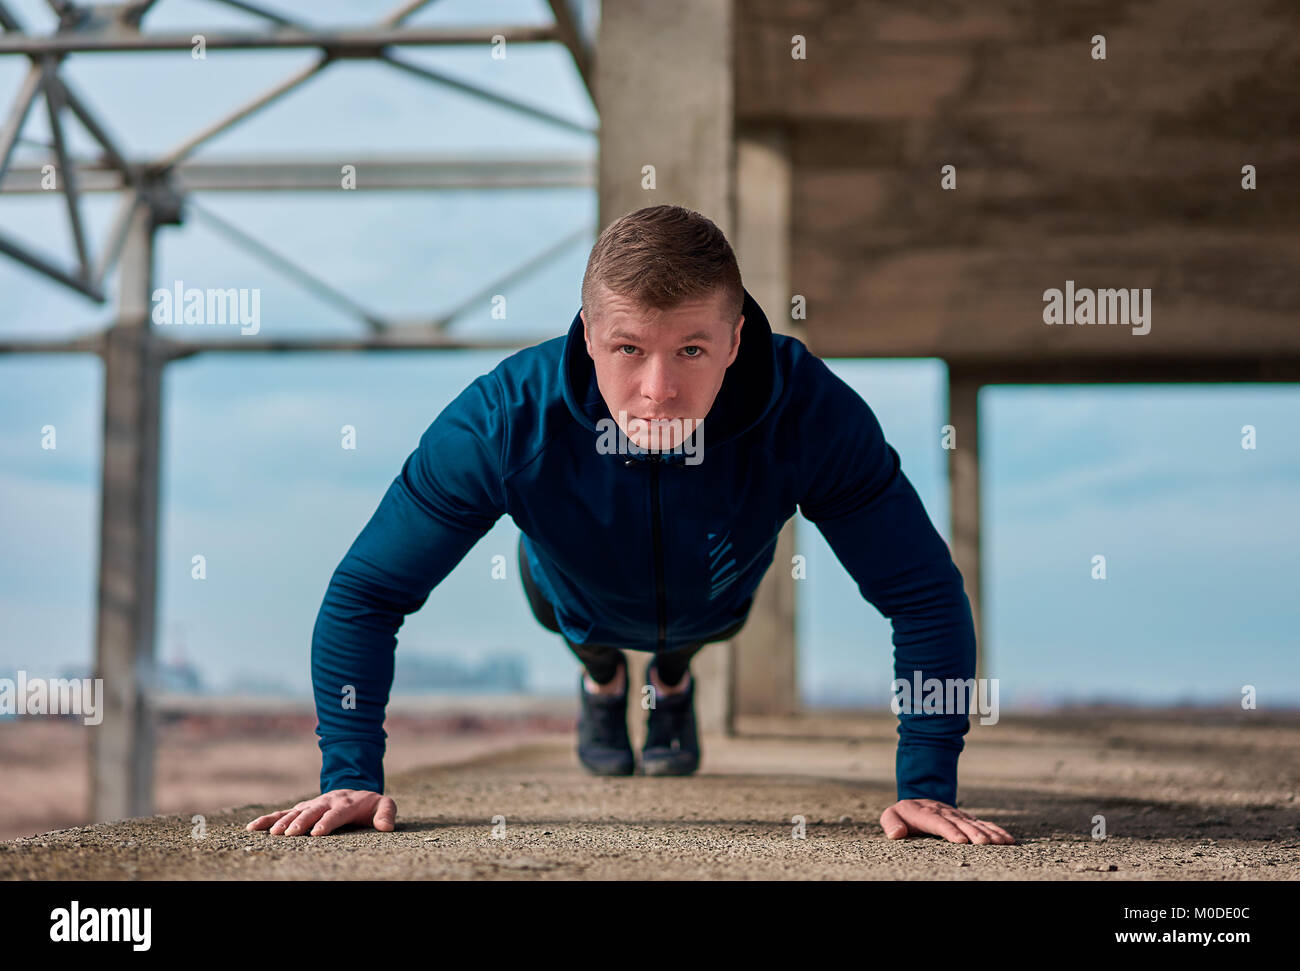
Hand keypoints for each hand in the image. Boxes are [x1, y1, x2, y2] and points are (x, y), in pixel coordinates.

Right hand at [246, 789, 396, 836]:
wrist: (355, 789)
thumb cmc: (369, 804)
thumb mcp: (384, 804)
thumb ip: (387, 814)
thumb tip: (386, 827)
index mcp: (347, 803)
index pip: (337, 813)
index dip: (327, 822)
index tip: (318, 832)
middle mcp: (327, 801)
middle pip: (313, 812)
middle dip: (302, 822)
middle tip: (290, 833)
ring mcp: (312, 804)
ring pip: (296, 812)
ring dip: (283, 821)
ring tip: (273, 833)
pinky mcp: (301, 808)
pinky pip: (282, 812)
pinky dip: (268, 819)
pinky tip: (253, 827)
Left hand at [880, 798, 1013, 843]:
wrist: (918, 798)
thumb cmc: (903, 813)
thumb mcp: (891, 815)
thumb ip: (891, 822)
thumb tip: (896, 833)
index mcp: (925, 813)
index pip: (938, 822)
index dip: (950, 831)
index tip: (961, 841)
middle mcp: (944, 812)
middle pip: (960, 823)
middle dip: (973, 833)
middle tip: (985, 843)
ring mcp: (957, 815)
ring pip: (974, 823)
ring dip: (989, 832)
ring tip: (1002, 842)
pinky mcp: (966, 819)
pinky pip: (983, 824)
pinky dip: (996, 830)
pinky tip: (1008, 839)